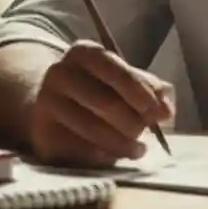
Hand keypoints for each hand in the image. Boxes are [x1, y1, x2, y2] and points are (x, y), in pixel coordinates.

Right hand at [29, 40, 173, 166]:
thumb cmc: (99, 88)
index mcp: (83, 53)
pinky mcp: (42, 133)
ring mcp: (46, 104)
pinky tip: (113, 155)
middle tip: (145, 134)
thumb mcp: (124, 79)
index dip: (139, 92)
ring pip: (92, 130)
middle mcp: (59, 73)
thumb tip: (165, 111)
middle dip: (133, 123)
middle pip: (105, 103)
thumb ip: (150, 90)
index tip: (158, 112)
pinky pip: (79, 149)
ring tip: (138, 150)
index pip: (113, 69)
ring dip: (122, 144)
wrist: (51, 103)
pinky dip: (102, 156)